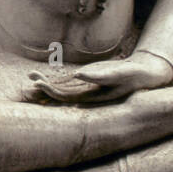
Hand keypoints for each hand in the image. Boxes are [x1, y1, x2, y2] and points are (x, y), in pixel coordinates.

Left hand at [28, 51, 172, 104]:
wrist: (141, 73)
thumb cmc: (132, 75)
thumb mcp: (118, 73)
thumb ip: (99, 76)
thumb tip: (78, 74)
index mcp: (91, 97)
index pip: (66, 97)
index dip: (52, 92)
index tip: (39, 84)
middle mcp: (84, 94)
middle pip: (59, 93)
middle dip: (45, 87)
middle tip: (31, 78)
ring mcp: (83, 87)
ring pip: (59, 87)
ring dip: (45, 83)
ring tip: (30, 75)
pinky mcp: (83, 79)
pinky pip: (64, 81)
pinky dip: (51, 78)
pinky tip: (38, 75)